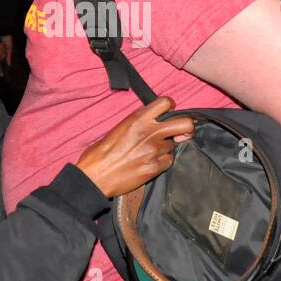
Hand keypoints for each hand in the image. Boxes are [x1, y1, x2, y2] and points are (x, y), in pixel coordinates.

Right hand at [75, 96, 194, 198]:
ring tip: (150, 152)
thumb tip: (150, 122)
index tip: (168, 114)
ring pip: (174, 145)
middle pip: (185, 123)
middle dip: (186, 127)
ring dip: (166, 147)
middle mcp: (150, 132)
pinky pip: (169, 160)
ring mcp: (155, 151)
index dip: (170, 107)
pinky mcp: (155, 168)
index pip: (166, 102)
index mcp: (138, 119)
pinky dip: (162, 161)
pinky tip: (150, 162)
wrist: (95, 177)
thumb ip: (138, 123)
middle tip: (179, 132)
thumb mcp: (118, 129)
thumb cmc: (99, 153)